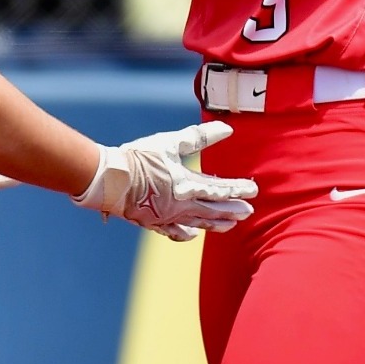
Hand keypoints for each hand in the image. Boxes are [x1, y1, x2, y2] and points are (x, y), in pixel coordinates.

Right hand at [73, 123, 256, 240]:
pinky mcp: (153, 222)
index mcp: (187, 185)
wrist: (110, 179)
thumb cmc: (140, 158)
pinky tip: (193, 235)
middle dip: (232, 210)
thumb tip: (228, 129)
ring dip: (217, 223)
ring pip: (198, 223)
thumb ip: (200, 137)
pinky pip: (174, 232)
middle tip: (249, 212)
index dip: (238, 189)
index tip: (254, 189)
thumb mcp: (171, 143)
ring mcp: (168, 217)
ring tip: (231, 224)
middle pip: (214, 210)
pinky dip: (186, 234)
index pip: (221, 189)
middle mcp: (182, 206)